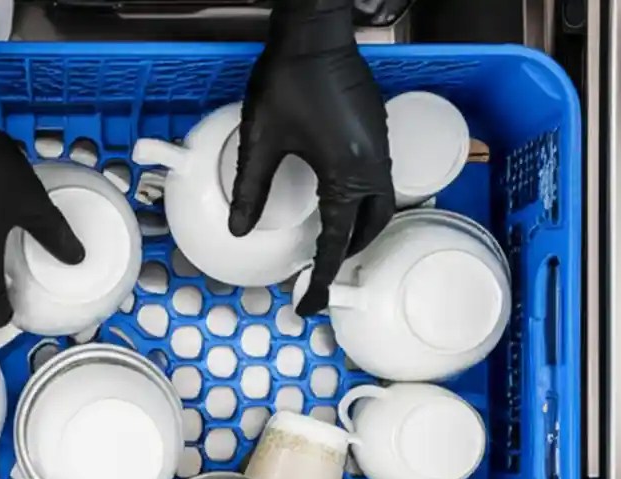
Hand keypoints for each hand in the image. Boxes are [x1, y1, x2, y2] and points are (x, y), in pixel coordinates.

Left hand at [230, 0, 394, 315]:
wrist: (314, 33)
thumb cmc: (289, 78)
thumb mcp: (260, 140)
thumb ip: (250, 188)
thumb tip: (238, 228)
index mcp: (346, 173)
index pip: (336, 242)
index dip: (319, 278)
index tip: (308, 303)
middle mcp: (373, 164)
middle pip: (372, 226)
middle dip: (349, 253)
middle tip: (322, 270)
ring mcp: (380, 145)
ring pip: (381, 203)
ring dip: (360, 227)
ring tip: (332, 241)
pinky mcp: (377, 130)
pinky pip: (380, 179)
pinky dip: (364, 201)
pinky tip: (341, 198)